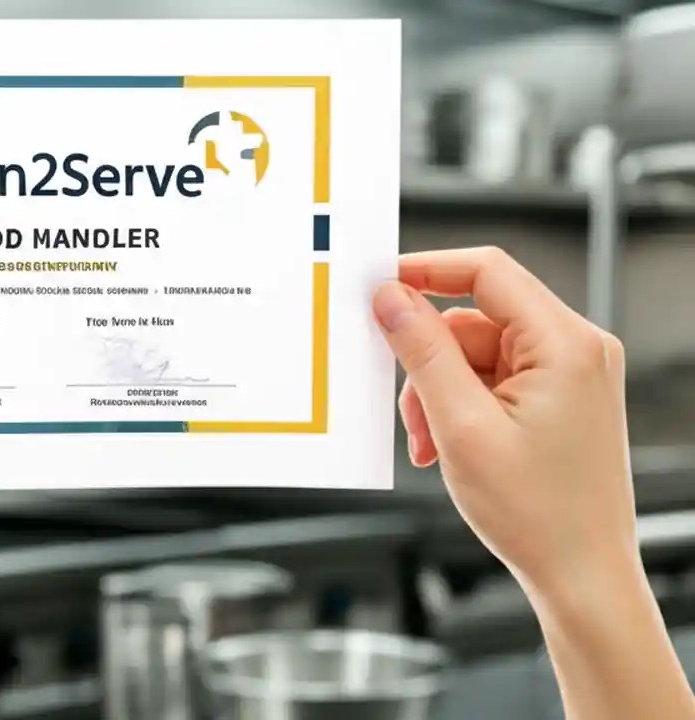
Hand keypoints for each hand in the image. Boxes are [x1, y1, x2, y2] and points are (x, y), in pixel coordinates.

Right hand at [374, 247, 694, 719]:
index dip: (426, 272)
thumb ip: (423, 353)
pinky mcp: (559, 399)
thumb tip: (391, 298)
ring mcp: (571, 375)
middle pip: (474, 320)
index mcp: (566, 345)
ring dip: (440, 393)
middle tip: (407, 412)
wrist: (581, 576)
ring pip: (476, 354)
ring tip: (431, 443)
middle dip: (429, 363)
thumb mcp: (461, 426)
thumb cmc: (539, 514)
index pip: (487, 272)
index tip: (379, 286)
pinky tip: (449, 445)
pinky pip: (492, 379)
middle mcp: (577, 350)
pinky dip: (461, 406)